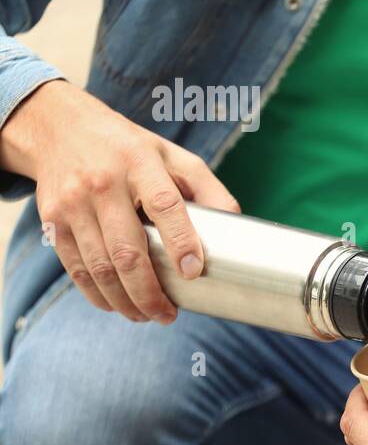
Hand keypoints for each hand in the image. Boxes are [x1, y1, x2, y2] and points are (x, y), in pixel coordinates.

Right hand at [0, 80, 239, 321]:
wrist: (61, 129)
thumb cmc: (130, 149)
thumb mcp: (174, 156)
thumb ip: (208, 190)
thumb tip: (238, 229)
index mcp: (141, 163)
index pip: (165, 205)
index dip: (181, 241)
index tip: (194, 272)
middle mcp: (104, 183)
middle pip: (128, 250)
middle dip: (150, 292)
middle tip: (169, 315)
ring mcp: (73, 204)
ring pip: (100, 267)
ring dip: (125, 301)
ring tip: (147, 316)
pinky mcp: (53, 220)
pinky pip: (76, 268)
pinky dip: (97, 294)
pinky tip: (117, 306)